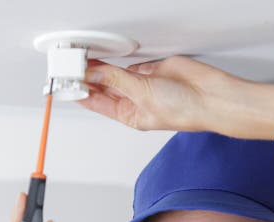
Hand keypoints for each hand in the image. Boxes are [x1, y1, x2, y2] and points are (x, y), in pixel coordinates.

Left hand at [77, 55, 240, 131]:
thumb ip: (115, 80)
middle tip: (67, 65)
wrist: (210, 95)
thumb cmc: (185, 110)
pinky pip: (129, 62)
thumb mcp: (141, 95)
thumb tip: (92, 73)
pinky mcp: (152, 68)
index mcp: (129, 115)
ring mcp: (143, 83)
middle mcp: (134, 100)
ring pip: (113, 72)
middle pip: (102, 86)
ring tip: (80, 58)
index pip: (96, 102)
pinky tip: (103, 54)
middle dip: (85, 77)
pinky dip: (117, 58)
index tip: (63, 81)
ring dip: (99, 66)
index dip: (78, 91)